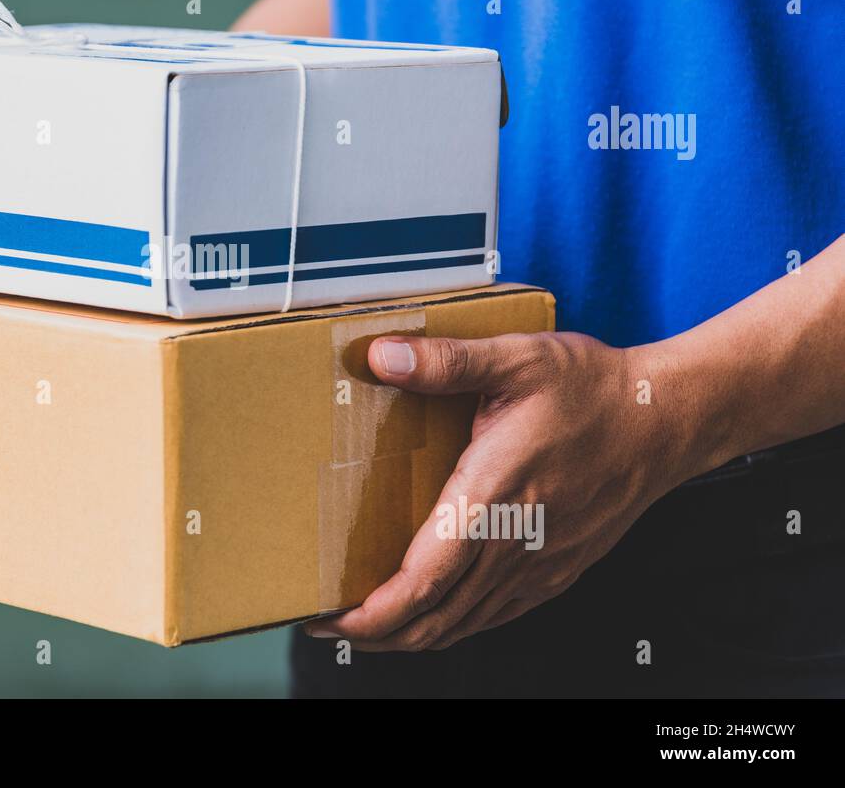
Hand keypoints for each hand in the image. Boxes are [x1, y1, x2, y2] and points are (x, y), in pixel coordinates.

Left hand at [305, 330, 705, 650]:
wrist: (667, 419)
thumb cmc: (593, 390)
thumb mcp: (517, 358)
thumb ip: (447, 360)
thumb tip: (381, 357)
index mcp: (495, 494)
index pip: (426, 578)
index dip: (375, 611)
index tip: (331, 617)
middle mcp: (516, 543)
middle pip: (436, 617)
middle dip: (376, 634)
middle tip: (325, 625)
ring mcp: (539, 564)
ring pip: (464, 625)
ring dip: (409, 636)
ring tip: (366, 627)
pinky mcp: (556, 570)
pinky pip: (495, 616)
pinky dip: (452, 626)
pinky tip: (431, 617)